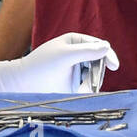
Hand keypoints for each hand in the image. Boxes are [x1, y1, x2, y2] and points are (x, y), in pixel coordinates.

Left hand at [0, 32, 119, 93]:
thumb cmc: (40, 65)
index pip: (98, 46)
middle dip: (99, 71)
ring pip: (95, 76)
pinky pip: (88, 88)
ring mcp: (75, 70)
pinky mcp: (73, 85)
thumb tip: (107, 47)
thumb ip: (87, 51)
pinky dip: (87, 91)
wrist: (22, 84)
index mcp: (75, 41)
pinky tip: (79, 94)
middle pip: (100, 62)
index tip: (113, 65)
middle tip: (94, 83)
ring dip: (93, 82)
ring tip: (82, 89)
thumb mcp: (65, 55)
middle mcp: (77, 55)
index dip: (107, 55)